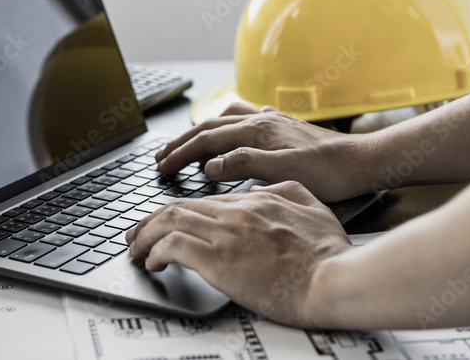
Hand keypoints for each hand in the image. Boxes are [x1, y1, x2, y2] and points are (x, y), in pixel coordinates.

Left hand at [125, 181, 351, 326]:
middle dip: (152, 221)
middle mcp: (236, 213)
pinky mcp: (217, 260)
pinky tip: (152, 262)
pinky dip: (155, 252)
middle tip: (137, 234)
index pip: (206, 201)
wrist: (333, 278)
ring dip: (146, 235)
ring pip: (169, 222)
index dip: (181, 212)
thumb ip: (286, 193)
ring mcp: (225, 235)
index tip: (169, 224)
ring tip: (135, 248)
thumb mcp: (313, 208)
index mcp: (256, 202)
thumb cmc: (329, 254)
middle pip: (180, 208)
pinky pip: (173, 248)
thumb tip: (263, 190)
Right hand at [156, 102, 370, 200]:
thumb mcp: (284, 173)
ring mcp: (273, 122)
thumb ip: (244, 165)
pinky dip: (226, 127)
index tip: (161, 167)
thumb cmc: (330, 172)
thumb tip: (209, 166)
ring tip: (187, 145)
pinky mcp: (283, 127)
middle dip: (182, 142)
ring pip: (225, 120)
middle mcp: (262, 120)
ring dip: (202, 132)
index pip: (207, 141)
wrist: (363, 162)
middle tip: (162, 158)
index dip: (180, 154)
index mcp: (258, 130)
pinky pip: (244, 120)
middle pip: (210, 127)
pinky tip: (230, 133)